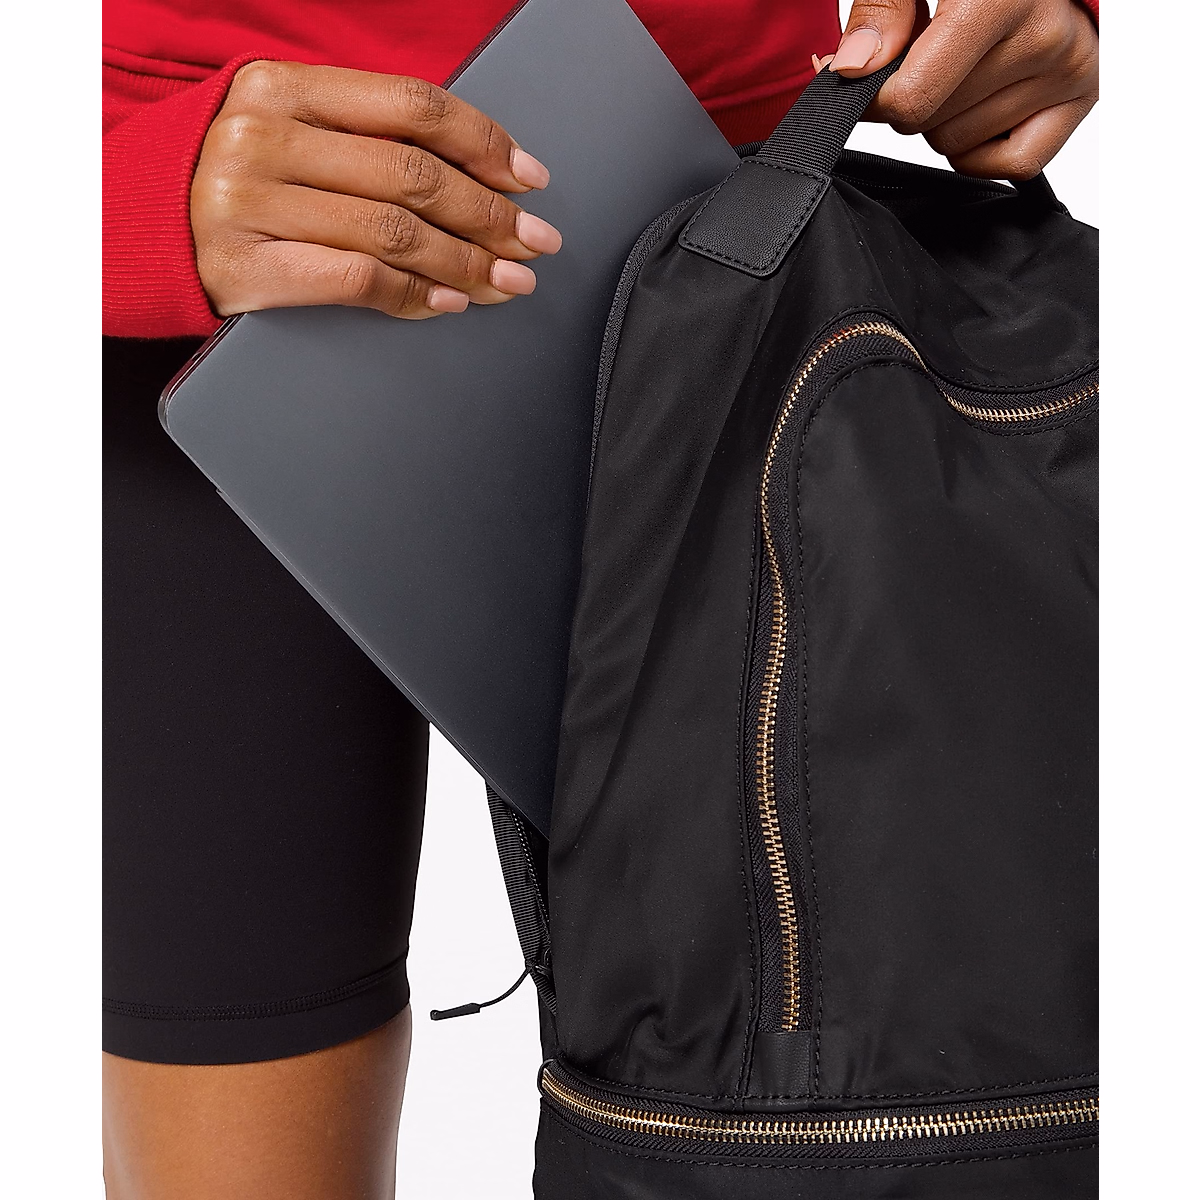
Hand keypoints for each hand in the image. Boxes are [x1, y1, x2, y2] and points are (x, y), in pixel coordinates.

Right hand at [191, 61, 562, 319]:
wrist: (136, 226)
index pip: (411, 107)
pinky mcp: (245, 268)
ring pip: (393, 231)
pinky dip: (414, 295)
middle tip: (535, 242)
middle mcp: (263, 137)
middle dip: (490, 214)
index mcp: (283, 86)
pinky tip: (450, 303)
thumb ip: (361, 135)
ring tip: (508, 282)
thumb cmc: (235, 178)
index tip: (529, 176)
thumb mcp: (288, 130)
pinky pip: (355, 280)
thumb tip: (475, 170)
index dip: (484, 142)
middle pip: (413, 175)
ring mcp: (249, 203)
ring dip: (466, 263)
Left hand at [827, 0, 1097, 179]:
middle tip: (929, 56)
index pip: (912, 97)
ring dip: (945, 118)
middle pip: (930, 124)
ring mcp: (1069, 68)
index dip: (870, 98)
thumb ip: (882, 10)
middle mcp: (1045, 34)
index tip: (856, 78)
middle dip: (913, 97)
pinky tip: (981, 104)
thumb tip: (852, 69)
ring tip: (963, 68)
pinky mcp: (1083, 96)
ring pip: (960, 145)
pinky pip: (1014, 165)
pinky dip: (983, 149)